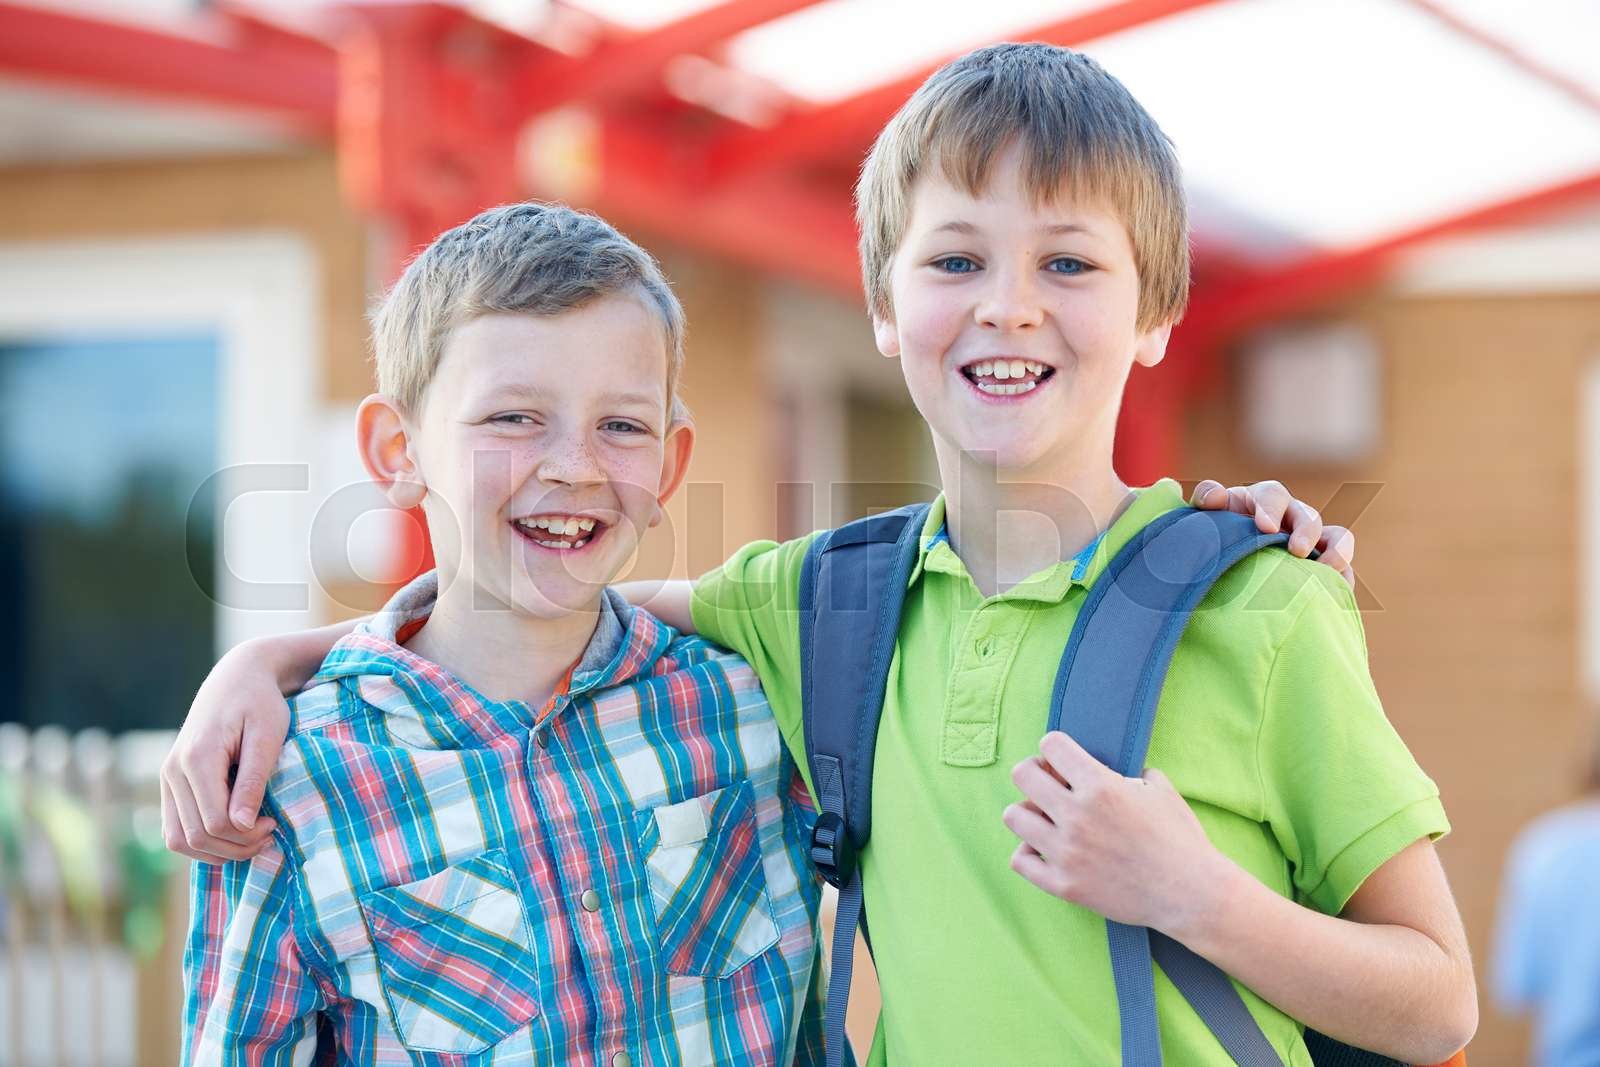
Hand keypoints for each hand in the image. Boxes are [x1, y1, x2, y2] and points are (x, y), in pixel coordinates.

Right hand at [160, 638, 289, 862]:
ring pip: (179, 840)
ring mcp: (166, 778)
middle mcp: (172, 770)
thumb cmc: (260, 703)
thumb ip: (254, 779)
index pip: (214, 821)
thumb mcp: (267, 735)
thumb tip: (243, 824)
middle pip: (196, 836)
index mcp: (197, 757)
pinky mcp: (170, 783)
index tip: (275, 825)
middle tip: (269, 836)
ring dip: (217, 851)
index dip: (246, 835)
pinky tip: (233, 835)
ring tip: (252, 838)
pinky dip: (202, 843)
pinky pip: (175, 830)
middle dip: (236, 847)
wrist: (237, 678)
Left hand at [1004, 732, 1226, 934]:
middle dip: (1035, 773)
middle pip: (1022, 775)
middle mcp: (1077, 816)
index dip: (1056, 749)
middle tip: (1051, 785)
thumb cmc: (1180, 839)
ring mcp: (1066, 852)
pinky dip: (1028, 852)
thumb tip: (1106, 768)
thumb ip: (1126, 772)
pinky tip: (1045, 850)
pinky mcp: (1063, 885)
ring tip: (1048, 820)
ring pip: (1013, 816)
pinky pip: (1019, 860)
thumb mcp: (1159, 789)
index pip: (1050, 745)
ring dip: (1028, 813)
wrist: (1191, 894)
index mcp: (1101, 786)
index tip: (1064, 762)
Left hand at [1191, 479, 1355, 588]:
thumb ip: (1206, 499)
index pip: (1273, 495)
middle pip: (1308, 515)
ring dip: (1337, 551)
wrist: (1219, 574)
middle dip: (1305, 531)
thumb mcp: (1206, 518)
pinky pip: (1343, 569)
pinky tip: (1335, 591)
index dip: (1271, 508)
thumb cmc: (1214, 539)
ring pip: (1336, 537)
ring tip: (1328, 569)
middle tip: (1297, 551)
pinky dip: (1343, 577)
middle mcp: (1291, 518)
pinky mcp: (1323, 566)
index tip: (1265, 527)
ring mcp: (1311, 542)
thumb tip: (1215, 497)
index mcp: (1262, 502)